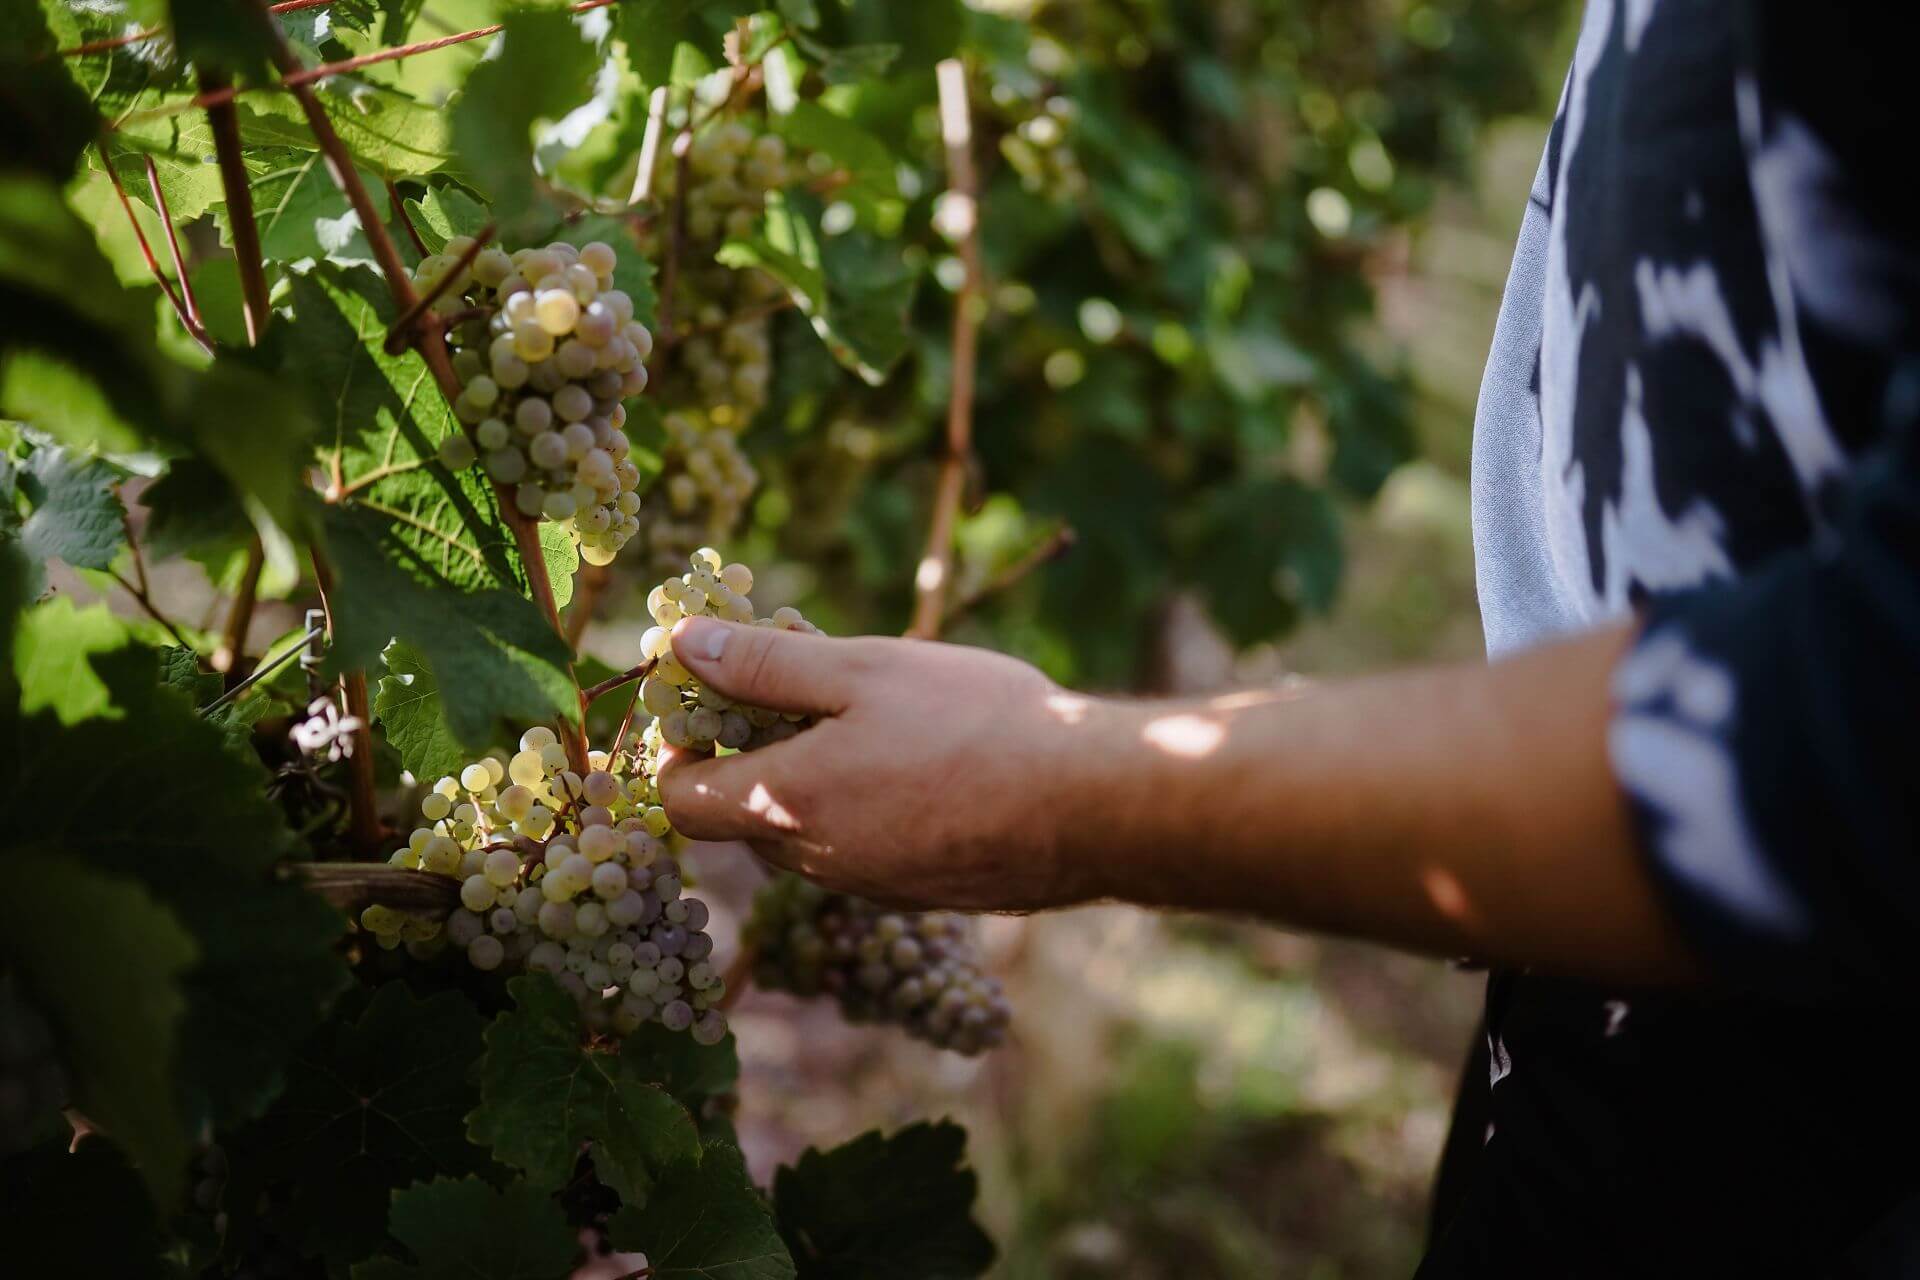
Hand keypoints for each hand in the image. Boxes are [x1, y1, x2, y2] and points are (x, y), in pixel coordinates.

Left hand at [655, 617, 1103, 910]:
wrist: (1090, 808)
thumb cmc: (974, 727)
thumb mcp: (863, 670)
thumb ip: (766, 664)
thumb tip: (686, 645)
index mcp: (785, 807)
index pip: (680, 801)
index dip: (676, 746)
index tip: (708, 693)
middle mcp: (817, 864)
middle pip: (745, 815)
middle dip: (751, 751)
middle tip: (794, 683)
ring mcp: (872, 888)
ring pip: (811, 833)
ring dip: (816, 776)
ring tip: (870, 713)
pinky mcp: (924, 894)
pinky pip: (866, 847)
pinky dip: (868, 804)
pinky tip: (924, 759)